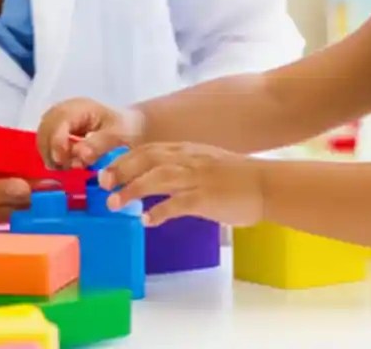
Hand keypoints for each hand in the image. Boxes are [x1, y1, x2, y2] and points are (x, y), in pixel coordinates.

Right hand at [38, 98, 141, 169]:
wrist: (131, 125)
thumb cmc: (125, 127)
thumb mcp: (118, 134)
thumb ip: (99, 143)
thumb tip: (80, 155)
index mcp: (80, 107)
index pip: (58, 122)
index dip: (57, 143)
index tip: (64, 162)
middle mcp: (66, 109)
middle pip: (45, 128)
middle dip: (51, 150)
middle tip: (64, 167)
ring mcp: (60, 118)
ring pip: (43, 136)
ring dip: (49, 154)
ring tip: (66, 166)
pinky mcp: (59, 128)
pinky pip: (47, 141)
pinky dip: (51, 153)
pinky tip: (64, 163)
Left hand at [97, 142, 264, 226]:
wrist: (267, 184)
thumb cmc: (237, 178)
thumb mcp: (205, 163)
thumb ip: (181, 167)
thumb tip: (157, 180)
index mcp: (188, 151)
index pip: (148, 149)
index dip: (124, 158)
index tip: (105, 169)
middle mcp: (189, 160)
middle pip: (147, 159)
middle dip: (121, 169)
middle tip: (102, 183)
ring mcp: (198, 178)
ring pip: (157, 178)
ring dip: (133, 190)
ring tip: (115, 204)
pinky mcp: (206, 198)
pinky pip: (177, 204)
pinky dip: (159, 211)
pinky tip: (147, 220)